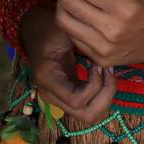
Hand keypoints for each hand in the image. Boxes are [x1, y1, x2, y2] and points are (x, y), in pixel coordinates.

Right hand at [22, 6, 115, 123]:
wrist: (35, 30)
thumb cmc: (49, 27)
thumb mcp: (65, 30)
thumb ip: (83, 41)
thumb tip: (105, 52)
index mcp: (48, 78)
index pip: (77, 100)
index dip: (95, 85)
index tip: (98, 63)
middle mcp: (51, 95)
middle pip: (88, 116)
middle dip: (106, 94)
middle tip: (108, 70)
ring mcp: (58, 99)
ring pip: (91, 116)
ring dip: (105, 96)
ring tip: (106, 72)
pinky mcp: (67, 97)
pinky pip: (90, 107)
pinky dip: (102, 94)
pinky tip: (101, 74)